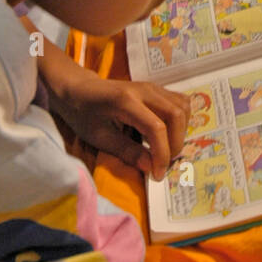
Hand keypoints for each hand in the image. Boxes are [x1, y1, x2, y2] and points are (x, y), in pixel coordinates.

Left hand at [48, 73, 191, 180]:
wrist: (79, 89)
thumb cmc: (83, 114)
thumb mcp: (98, 137)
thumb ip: (126, 151)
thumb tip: (151, 167)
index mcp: (125, 102)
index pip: (156, 128)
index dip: (161, 154)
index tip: (157, 174)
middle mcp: (144, 90)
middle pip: (176, 115)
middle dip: (175, 144)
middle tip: (162, 163)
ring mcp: (152, 87)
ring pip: (183, 107)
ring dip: (180, 132)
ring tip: (166, 149)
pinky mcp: (156, 89)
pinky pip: (180, 102)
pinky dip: (180, 121)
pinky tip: (168, 134)